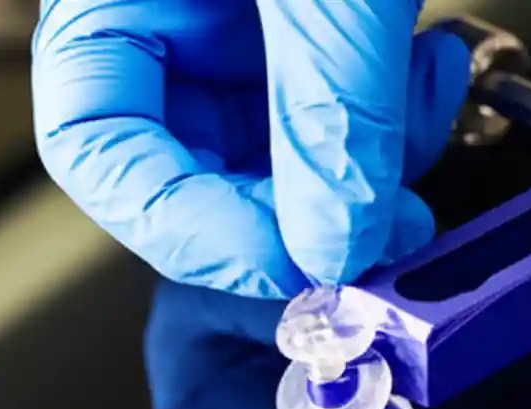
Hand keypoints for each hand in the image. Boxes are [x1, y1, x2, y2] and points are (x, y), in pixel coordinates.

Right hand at [32, 1, 468, 297]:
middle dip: (304, 212)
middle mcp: (167, 24)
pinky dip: (395, 111)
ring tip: (420, 115)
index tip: (288, 261)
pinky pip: (341, 107)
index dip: (189, 229)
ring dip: (365, 164)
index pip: (100, 153)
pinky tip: (430, 75)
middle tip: (379, 229)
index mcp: (112, 0)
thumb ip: (325, 105)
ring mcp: (243, 29)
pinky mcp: (316, 30)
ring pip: (289, 152)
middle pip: (200, 170)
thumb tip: (334, 245)